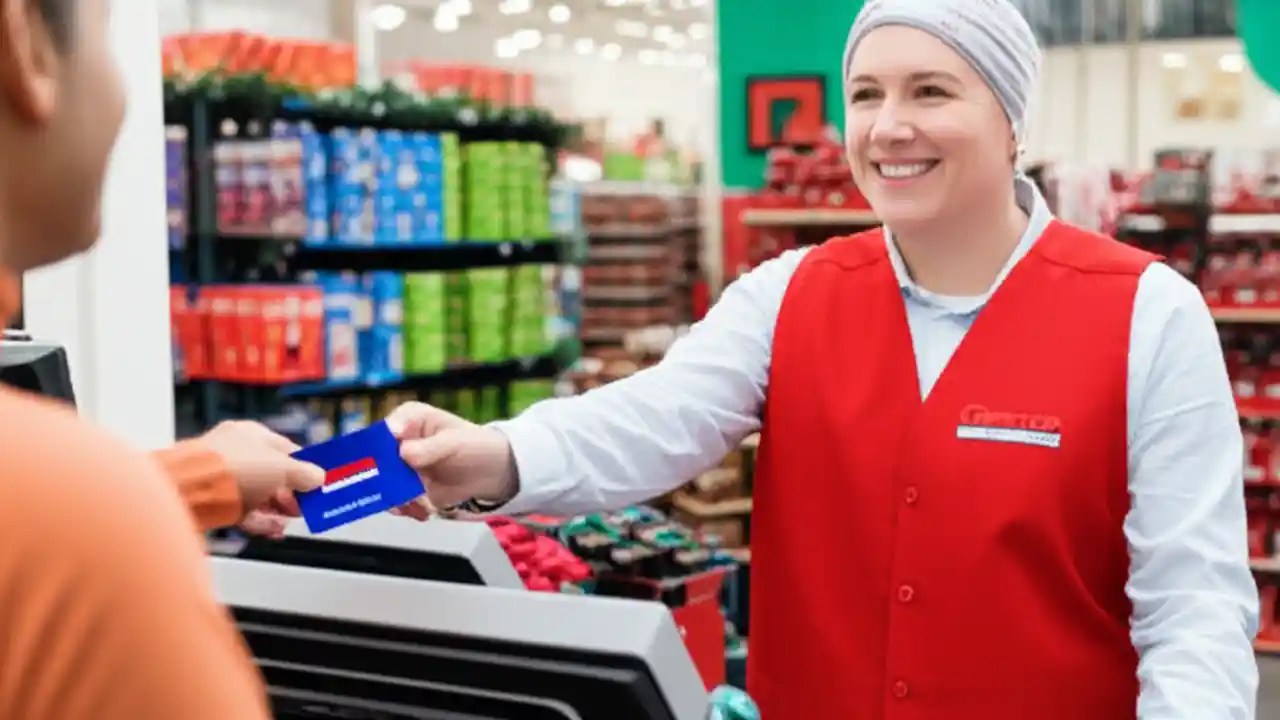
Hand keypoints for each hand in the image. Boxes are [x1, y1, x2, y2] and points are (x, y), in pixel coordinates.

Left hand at [196, 420, 323, 536]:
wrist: (189, 492)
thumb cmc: (234, 469)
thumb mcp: (282, 468)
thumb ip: (305, 473)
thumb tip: (318, 477)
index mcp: (251, 435)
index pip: (285, 449)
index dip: (304, 467)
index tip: (316, 482)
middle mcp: (235, 453)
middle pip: (271, 475)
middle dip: (290, 493)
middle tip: (304, 506)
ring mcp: (222, 478)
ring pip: (257, 495)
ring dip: (276, 510)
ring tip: (288, 521)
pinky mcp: (213, 501)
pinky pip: (243, 511)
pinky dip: (260, 521)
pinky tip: (273, 529)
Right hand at [385, 402, 517, 518]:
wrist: (493, 472)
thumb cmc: (475, 445)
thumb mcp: (455, 442)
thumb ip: (430, 447)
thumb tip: (403, 452)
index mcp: (409, 420)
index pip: (383, 430)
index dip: (377, 446)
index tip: (385, 463)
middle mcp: (399, 443)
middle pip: (375, 461)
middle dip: (382, 480)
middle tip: (396, 491)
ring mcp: (401, 468)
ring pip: (382, 485)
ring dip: (397, 498)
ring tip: (421, 502)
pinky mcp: (408, 490)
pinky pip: (396, 502)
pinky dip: (408, 508)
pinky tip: (426, 510)